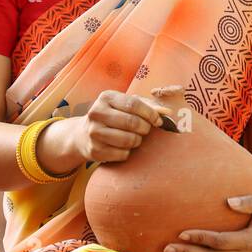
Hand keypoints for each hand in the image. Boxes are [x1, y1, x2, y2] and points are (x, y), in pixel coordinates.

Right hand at [67, 87, 181, 164]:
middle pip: (131, 122)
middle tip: (145, 130)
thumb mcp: (126, 105)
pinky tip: (123, 147)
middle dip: (145, 128)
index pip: (134, 104)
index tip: (158, 121)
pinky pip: (122, 154)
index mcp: (106, 97)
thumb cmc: (113, 116)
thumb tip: (168, 111)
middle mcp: (96, 113)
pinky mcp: (94, 150)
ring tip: (135, 138)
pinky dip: (128, 152)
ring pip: (128, 140)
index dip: (150, 114)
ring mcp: (93, 132)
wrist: (83, 135)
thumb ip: (148, 106)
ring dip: (137, 141)